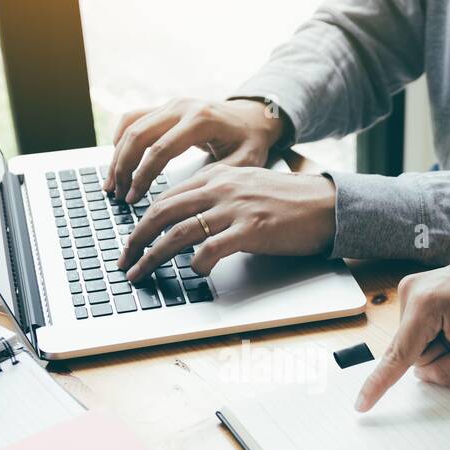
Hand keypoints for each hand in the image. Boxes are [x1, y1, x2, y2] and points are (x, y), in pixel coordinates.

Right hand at [105, 98, 284, 203]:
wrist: (254, 116)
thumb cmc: (250, 141)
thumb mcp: (244, 163)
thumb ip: (216, 177)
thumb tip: (183, 197)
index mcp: (201, 121)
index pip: (160, 150)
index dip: (142, 177)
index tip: (133, 199)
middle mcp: (182, 107)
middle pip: (138, 135)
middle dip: (123, 168)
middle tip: (117, 195)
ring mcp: (171, 104)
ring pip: (130, 126)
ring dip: (117, 156)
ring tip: (111, 183)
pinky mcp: (165, 106)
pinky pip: (133, 118)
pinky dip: (120, 139)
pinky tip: (117, 160)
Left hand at [119, 166, 336, 282]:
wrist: (326, 204)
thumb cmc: (287, 202)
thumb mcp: (245, 190)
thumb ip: (215, 201)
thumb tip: (186, 224)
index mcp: (216, 177)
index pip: (166, 198)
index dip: (142, 221)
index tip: (131, 241)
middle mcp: (220, 188)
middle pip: (162, 213)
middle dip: (136, 239)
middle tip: (123, 260)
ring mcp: (234, 208)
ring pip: (178, 233)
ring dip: (152, 256)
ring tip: (140, 273)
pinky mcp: (250, 230)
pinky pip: (210, 249)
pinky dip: (196, 264)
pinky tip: (195, 273)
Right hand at [355, 246, 449, 411]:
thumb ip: (448, 373)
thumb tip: (421, 374)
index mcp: (427, 304)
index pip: (399, 356)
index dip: (379, 385)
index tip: (360, 405)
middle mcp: (411, 291)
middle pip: (412, 351)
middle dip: (440, 352)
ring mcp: (411, 287)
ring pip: (416, 342)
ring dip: (442, 341)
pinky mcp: (415, 290)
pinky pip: (419, 329)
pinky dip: (439, 331)